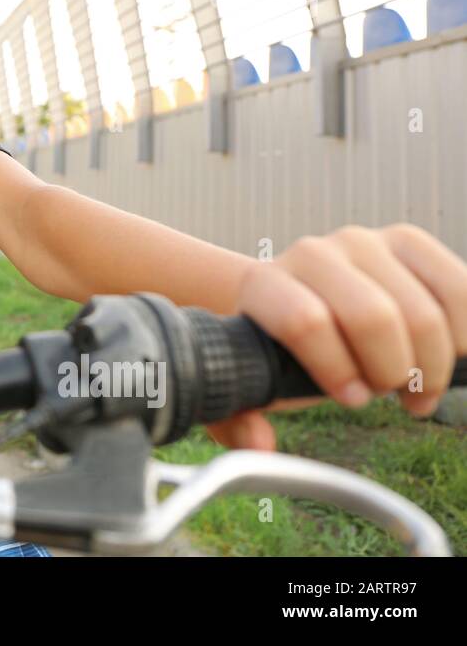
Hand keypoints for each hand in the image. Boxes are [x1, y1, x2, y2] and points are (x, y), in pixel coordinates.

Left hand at [205, 224, 466, 451]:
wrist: (297, 304)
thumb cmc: (277, 355)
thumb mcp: (249, 389)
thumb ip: (239, 423)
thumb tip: (259, 442)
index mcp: (263, 286)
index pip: (306, 322)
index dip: (338, 371)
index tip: (352, 400)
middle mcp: (311, 254)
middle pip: (373, 317)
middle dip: (392, 372)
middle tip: (388, 393)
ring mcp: (361, 242)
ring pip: (422, 312)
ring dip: (432, 366)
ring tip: (417, 387)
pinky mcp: (406, 241)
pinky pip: (458, 289)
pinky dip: (463, 338)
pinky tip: (448, 359)